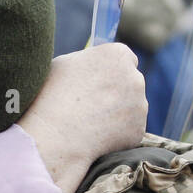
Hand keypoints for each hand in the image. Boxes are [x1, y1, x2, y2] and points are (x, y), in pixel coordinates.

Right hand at [18, 43, 147, 192]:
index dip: (111, 72)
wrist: (55, 135)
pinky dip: (117, 135)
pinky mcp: (138, 129)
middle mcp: (135, 77)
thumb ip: (87, 61)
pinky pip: (128, 131)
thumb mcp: (65, 65)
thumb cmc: (52, 96)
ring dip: (118, 114)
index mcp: (117, 55)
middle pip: (131, 83)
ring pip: (131, 108)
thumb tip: (93, 66)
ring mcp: (140, 105)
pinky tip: (95, 137)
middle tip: (92, 105)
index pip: (126, 59)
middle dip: (117, 92)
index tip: (100, 82)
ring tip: (89, 123)